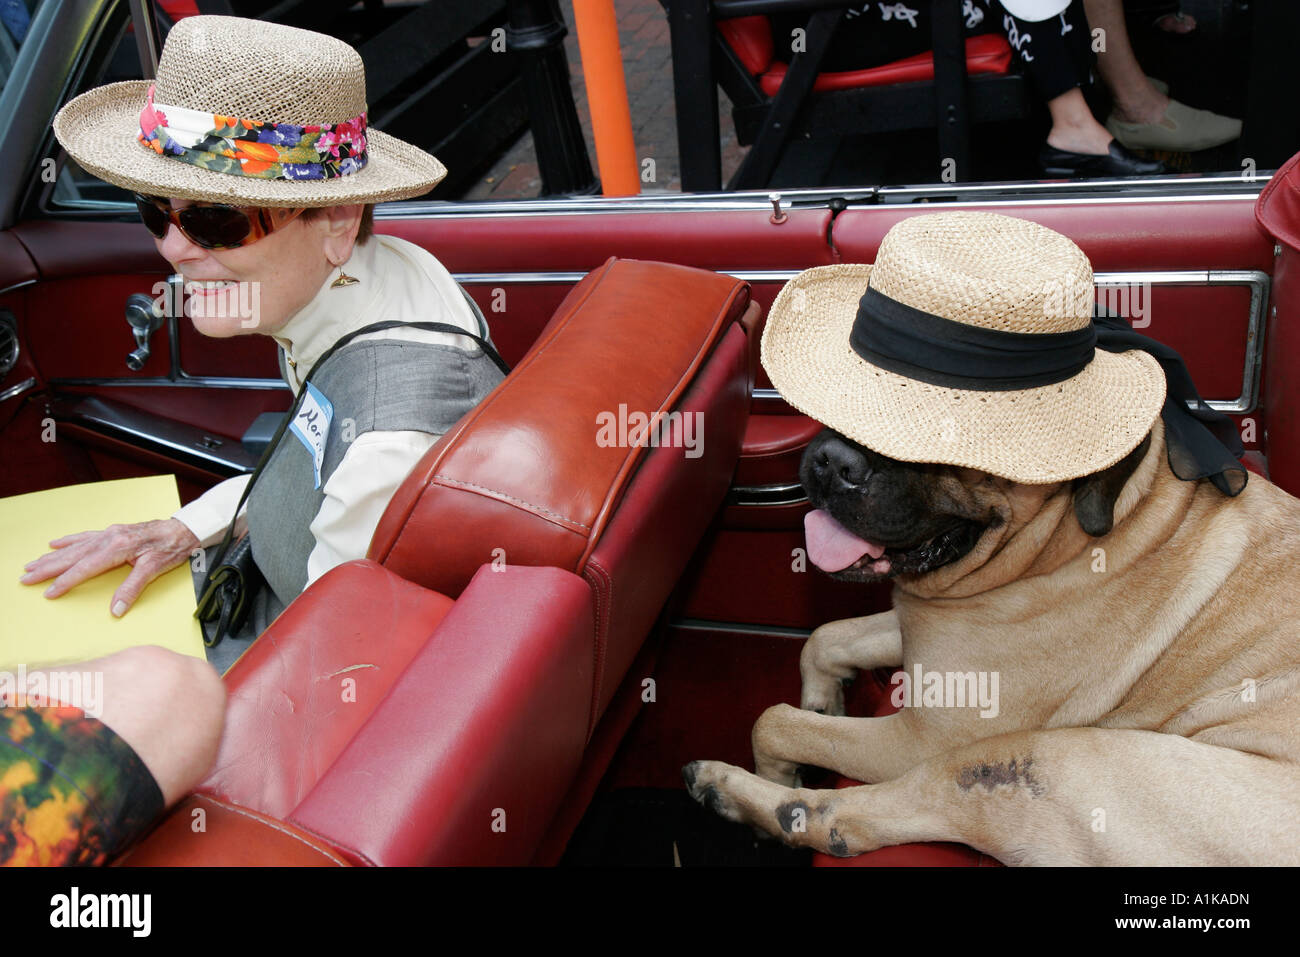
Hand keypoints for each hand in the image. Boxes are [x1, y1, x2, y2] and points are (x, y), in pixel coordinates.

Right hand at [20, 519, 201, 616]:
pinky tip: (55, 544)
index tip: (49, 592)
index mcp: (117, 548)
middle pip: (72, 556)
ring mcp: (109, 533)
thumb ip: (133, 589)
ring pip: (74, 546)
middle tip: (26, 577)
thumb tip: (115, 609)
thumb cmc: (170, 549)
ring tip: (32, 564)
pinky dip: (68, 540)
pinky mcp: (113, 532)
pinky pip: (85, 536)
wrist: (182, 529)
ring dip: (52, 556)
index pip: (85, 568)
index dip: (66, 582)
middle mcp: (109, 538)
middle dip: (47, 568)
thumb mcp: (154, 570)